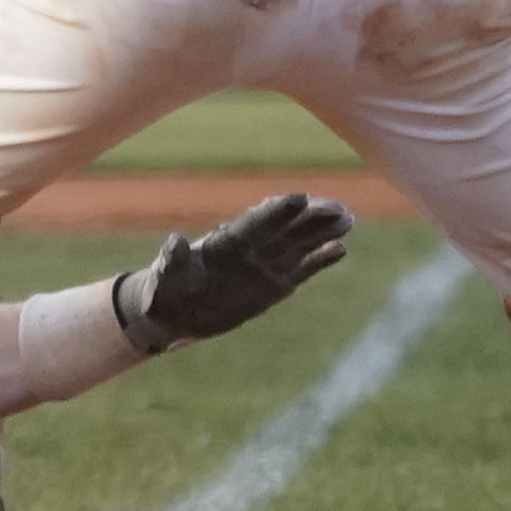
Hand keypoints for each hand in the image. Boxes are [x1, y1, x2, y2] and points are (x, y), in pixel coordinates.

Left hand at [112, 194, 352, 353]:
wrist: (171, 312)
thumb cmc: (163, 291)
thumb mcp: (163, 277)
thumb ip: (171, 259)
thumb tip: (173, 241)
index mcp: (223, 243)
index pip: (255, 224)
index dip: (276, 211)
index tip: (299, 198)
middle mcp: (248, 250)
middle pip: (284, 229)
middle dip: (310, 218)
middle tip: (337, 207)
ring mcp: (262, 266)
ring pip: (298, 244)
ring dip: (321, 232)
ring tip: (348, 219)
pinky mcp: (272, 286)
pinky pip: (301, 270)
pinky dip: (319, 260)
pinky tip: (340, 249)